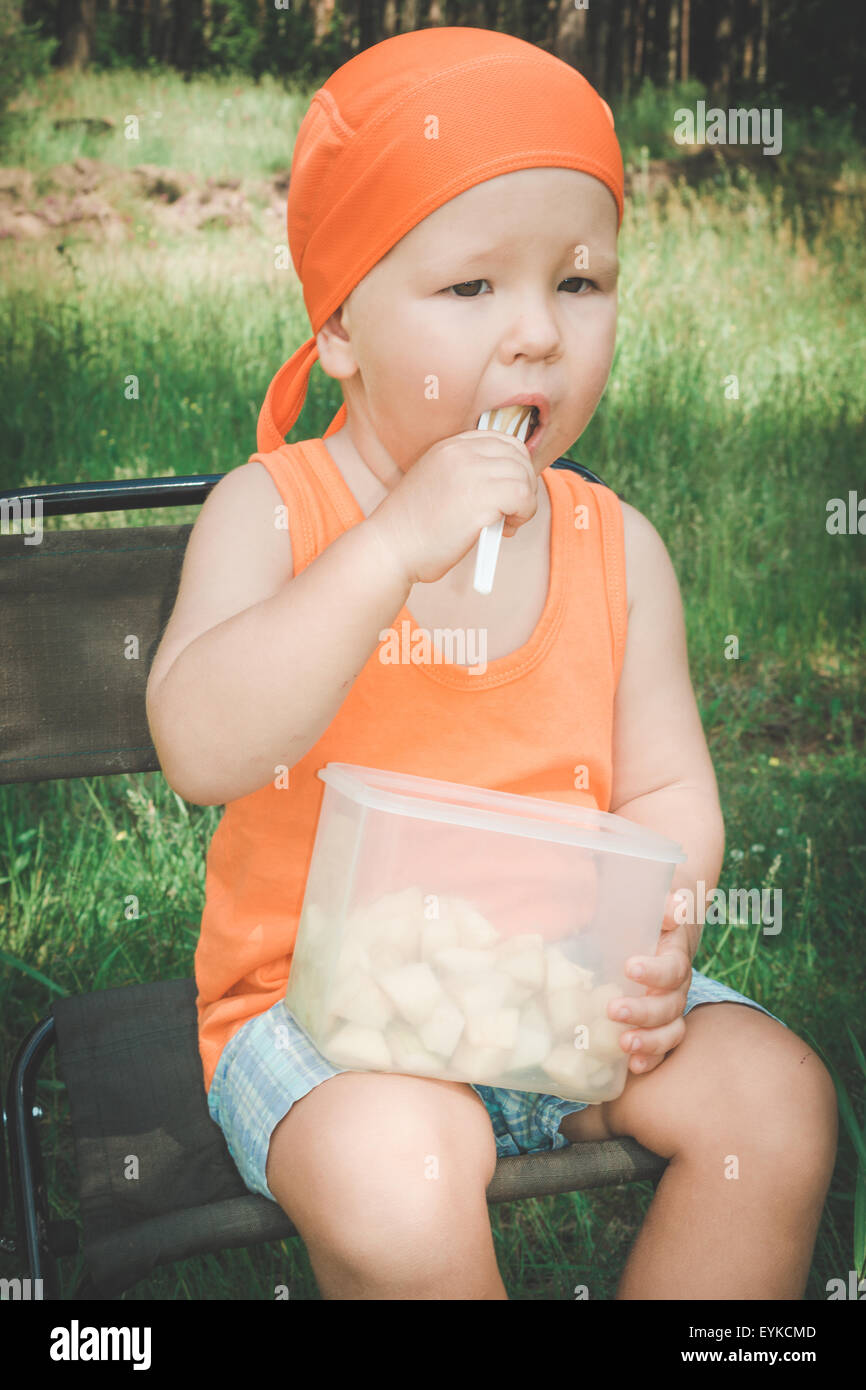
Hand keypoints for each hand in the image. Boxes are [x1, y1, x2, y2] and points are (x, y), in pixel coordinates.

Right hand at [366, 428, 536, 585]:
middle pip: (518, 455)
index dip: (515, 465)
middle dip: (523, 483)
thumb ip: (465, 475)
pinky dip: (524, 514)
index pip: (502, 439)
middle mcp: (461, 453)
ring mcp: (471, 472)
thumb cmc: (412, 528)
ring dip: (524, 503)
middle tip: (511, 510)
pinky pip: (524, 497)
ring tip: (506, 523)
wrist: (390, 547)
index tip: (509, 489)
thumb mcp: (436, 483)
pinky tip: (506, 529)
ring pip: (524, 477)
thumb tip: (506, 481)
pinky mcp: (481, 498)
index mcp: (449, 447)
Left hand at [608, 888, 692, 1075]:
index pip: (672, 968)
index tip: (629, 967)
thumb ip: (665, 901)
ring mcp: (669, 1007)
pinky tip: (632, 1066)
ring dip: (649, 1041)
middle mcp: (677, 986)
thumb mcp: (654, 899)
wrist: (662, 925)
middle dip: (643, 1012)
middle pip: (670, 1006)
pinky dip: (650, 1058)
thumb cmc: (650, 912)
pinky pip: (661, 1045)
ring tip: (625, 1045)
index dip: (655, 971)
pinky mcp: (658, 1023)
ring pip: (670, 1031)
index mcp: (675, 955)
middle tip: (614, 1010)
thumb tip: (676, 906)